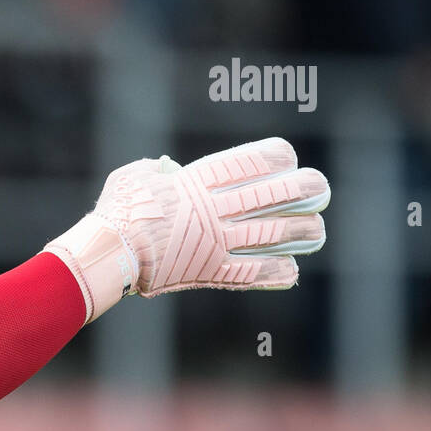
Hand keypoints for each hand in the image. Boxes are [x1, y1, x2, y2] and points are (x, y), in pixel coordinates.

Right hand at [43, 137, 329, 323]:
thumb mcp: (134, 176)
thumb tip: (167, 169)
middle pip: (274, 195)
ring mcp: (216, 242)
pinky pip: (254, 272)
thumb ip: (157, 171)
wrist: (110, 253)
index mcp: (197, 182)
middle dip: (304, 190)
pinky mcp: (212, 271)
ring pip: (275, 234)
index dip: (276, 157)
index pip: (251, 162)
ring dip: (302, 232)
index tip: (287, 158)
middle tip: (320, 189)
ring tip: (316, 230)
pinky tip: (291, 269)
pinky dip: (276, 272)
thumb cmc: (117, 210)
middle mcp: (215, 210)